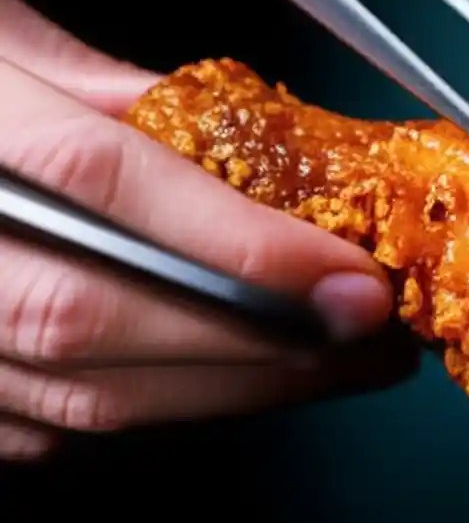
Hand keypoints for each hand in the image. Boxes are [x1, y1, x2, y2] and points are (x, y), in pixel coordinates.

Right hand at [0, 0, 417, 460]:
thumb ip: (100, 90)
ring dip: (232, 393)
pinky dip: (150, 412)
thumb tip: (229, 132)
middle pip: (101, 318)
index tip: (345, 277)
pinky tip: (218, 386)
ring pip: (79, 396)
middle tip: (372, 337)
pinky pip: (40, 432)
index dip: (237, 242)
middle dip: (264, 346)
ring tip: (331, 367)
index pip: (104, 184)